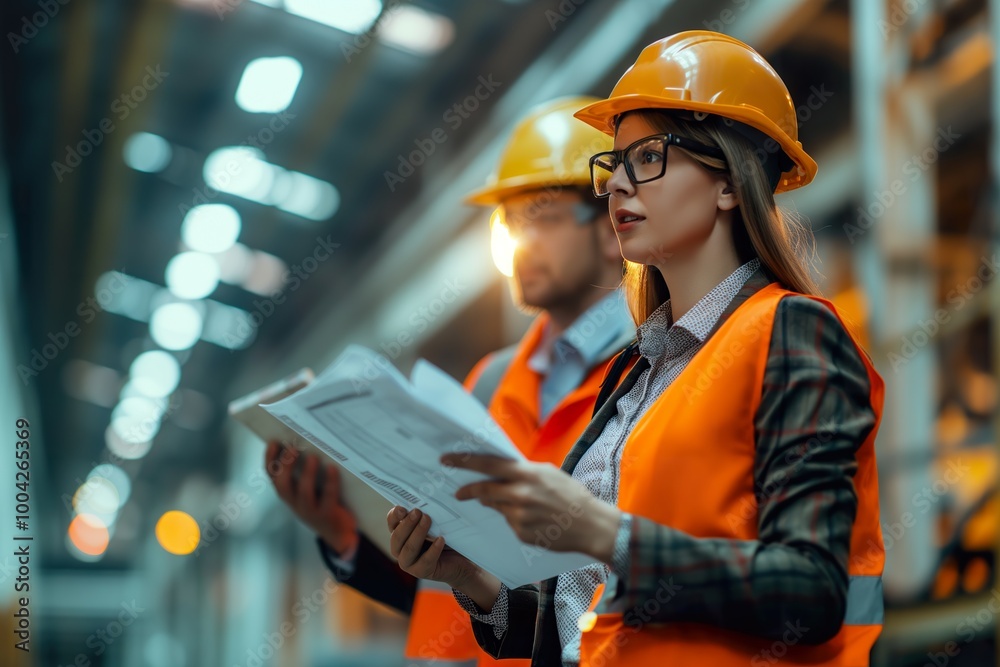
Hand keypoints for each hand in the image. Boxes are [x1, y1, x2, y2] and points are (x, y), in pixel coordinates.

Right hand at [265, 441, 358, 555]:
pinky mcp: (327, 515)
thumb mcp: (311, 489)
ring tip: (312, 457)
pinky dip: (330, 482)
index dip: (270, 460)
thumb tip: (308, 441)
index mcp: (289, 494)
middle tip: (292, 447)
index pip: (273, 477)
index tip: (273, 441)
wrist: (339, 534)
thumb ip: (305, 471)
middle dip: (285, 465)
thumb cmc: (324, 503)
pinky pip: (328, 498)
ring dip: (307, 474)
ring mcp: (310, 511)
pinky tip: (333, 468)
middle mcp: (295, 503)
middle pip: (283, 485)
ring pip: (303, 493)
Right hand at [388, 506, 503, 610]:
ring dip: (418, 534)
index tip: (403, 507)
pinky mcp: (422, 572)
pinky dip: (433, 550)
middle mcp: (400, 549)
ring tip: (428, 520)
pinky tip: (441, 539)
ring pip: (409, 549)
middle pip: (398, 536)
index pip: (392, 523)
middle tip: (418, 512)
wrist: (461, 560)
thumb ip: (425, 515)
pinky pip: (426, 561)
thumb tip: (425, 499)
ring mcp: (409, 563)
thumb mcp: (434, 524)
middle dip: (407, 524)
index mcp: (400, 534)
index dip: (394, 515)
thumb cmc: (444, 537)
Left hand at [441, 454, 621, 560]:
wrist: (590, 525)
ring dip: (499, 504)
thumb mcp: (548, 473)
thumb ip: (522, 471)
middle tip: (457, 493)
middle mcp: (520, 495)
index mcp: (527, 474)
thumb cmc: (571, 495)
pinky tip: (535, 519)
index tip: (447, 459)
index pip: (488, 464)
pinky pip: (510, 523)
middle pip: (484, 490)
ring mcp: (520, 516)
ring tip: (520, 504)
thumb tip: (498, 472)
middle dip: (467, 491)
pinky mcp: (521, 534)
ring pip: (497, 507)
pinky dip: (515, 519)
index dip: (464, 461)